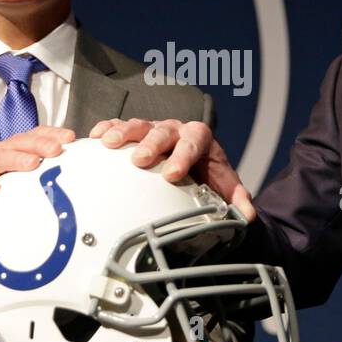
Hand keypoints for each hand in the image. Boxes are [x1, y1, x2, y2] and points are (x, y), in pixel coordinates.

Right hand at [0, 126, 76, 246]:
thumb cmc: (3, 181)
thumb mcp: (25, 173)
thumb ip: (46, 168)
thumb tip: (79, 172)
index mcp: (17, 146)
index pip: (36, 134)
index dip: (53, 133)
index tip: (71, 137)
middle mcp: (2, 151)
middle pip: (21, 142)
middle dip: (40, 144)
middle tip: (56, 150)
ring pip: (1, 157)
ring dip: (17, 159)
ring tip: (33, 163)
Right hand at [88, 117, 254, 220]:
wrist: (195, 156)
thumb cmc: (206, 170)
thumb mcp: (223, 183)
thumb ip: (235, 198)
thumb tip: (247, 216)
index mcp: (199, 138)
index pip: (192, 144)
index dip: (182, 157)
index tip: (172, 175)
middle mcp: (175, 130)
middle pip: (163, 132)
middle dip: (151, 145)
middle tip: (139, 159)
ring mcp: (153, 129)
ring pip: (138, 125)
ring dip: (123, 133)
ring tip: (108, 142)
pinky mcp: (136, 132)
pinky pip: (119, 125)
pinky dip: (107, 128)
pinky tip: (94, 137)